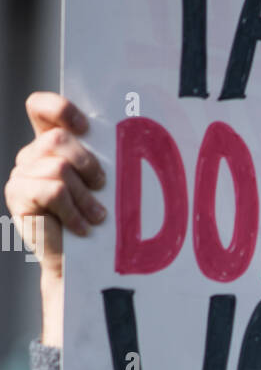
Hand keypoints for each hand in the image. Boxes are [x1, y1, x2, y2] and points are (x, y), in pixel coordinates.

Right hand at [4, 93, 106, 344]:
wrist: (80, 263)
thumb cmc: (97, 219)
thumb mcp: (102, 183)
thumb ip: (102, 157)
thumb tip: (133, 134)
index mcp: (50, 144)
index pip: (40, 107)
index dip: (60, 107)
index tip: (86, 127)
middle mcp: (31, 155)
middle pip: (58, 138)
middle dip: (88, 163)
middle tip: (102, 187)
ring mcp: (21, 175)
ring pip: (58, 167)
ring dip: (85, 195)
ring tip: (96, 216)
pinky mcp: (19, 197)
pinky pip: (52, 191)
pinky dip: (73, 211)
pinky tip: (82, 227)